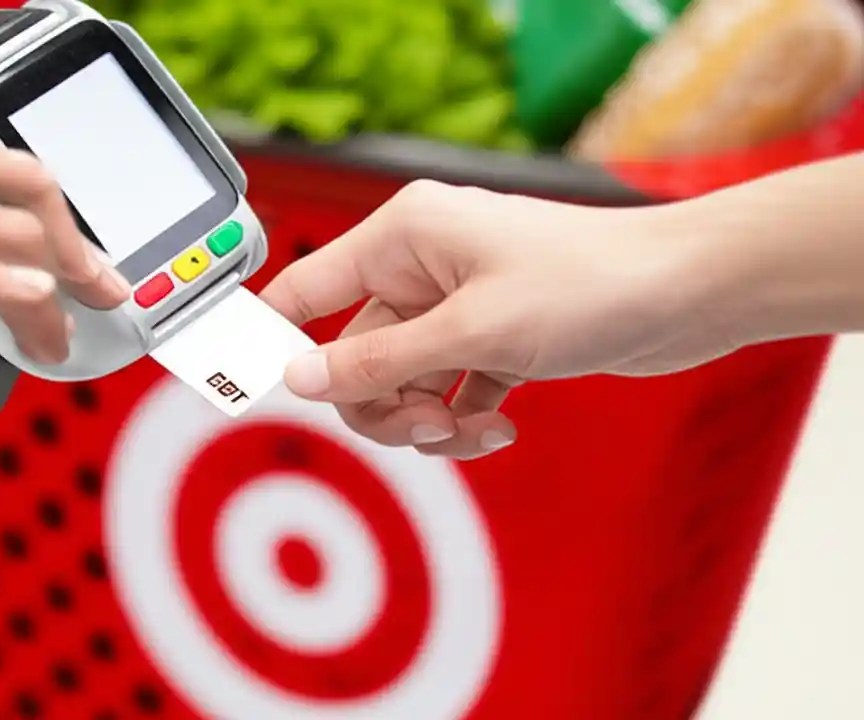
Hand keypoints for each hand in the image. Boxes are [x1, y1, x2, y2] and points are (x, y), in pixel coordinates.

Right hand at [261, 180, 737, 459]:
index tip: (253, 393)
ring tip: (471, 428)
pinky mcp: (492, 338)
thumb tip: (299, 380)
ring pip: (400, 382)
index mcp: (402, 237)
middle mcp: (422, 266)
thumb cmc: (591, 283)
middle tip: (424, 426)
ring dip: (427, 419)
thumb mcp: (470, 332)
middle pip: (353, 355)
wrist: (691, 293)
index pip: (305, 291)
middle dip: (382, 404)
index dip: (274, 343)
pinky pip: (446, 391)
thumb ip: (376, 361)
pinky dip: (463, 419)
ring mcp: (457, 304)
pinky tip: (499, 427)